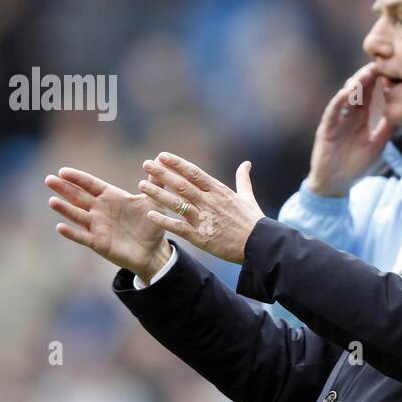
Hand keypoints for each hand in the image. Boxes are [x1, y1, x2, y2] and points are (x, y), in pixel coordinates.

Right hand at [46, 167, 171, 279]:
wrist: (154, 251)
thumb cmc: (151, 224)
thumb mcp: (154, 202)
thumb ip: (154, 183)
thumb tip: (161, 159)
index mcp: (111, 197)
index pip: (91, 185)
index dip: (78, 178)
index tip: (63, 171)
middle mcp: (100, 210)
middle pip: (79, 197)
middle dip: (64, 189)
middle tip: (49, 179)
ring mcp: (98, 226)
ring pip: (78, 215)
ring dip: (65, 209)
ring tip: (52, 201)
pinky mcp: (99, 243)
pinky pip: (83, 237)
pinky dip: (72, 233)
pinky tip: (60, 227)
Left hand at [138, 153, 264, 263]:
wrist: (259, 245)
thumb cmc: (253, 221)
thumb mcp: (247, 197)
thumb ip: (243, 179)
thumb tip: (246, 163)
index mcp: (219, 191)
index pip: (194, 173)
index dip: (177, 164)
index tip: (162, 156)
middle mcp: (210, 202)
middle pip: (182, 185)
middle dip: (162, 174)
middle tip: (146, 164)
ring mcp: (205, 219)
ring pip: (177, 203)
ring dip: (158, 194)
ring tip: (142, 185)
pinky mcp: (201, 237)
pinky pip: (179, 227)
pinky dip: (164, 220)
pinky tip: (150, 214)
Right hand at [304, 63, 395, 196]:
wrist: (336, 184)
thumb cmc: (357, 165)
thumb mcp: (378, 144)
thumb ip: (388, 128)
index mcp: (364, 118)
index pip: (374, 96)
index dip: (382, 84)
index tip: (394, 71)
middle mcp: (351, 115)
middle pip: (361, 91)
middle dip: (370, 77)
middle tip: (382, 64)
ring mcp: (338, 120)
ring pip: (347, 97)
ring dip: (356, 84)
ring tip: (366, 73)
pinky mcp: (327, 128)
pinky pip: (332, 112)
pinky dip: (338, 102)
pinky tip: (346, 93)